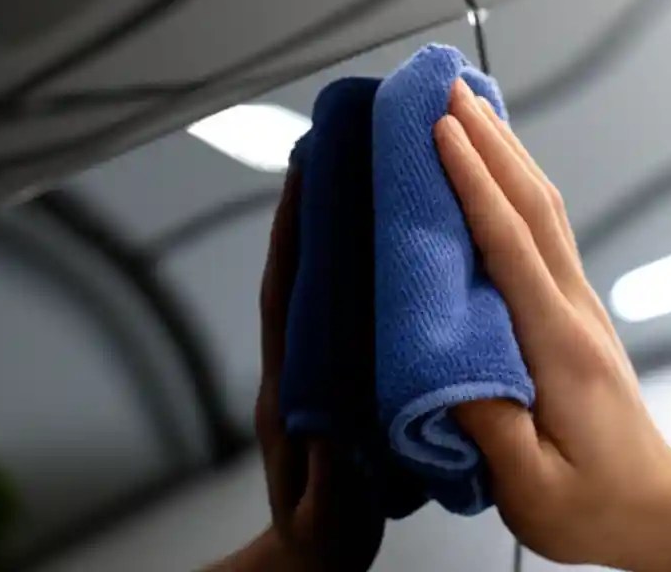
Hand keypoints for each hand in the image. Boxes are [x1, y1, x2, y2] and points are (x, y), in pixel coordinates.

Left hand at [249, 169, 383, 571]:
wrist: (314, 557)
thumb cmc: (323, 537)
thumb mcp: (331, 514)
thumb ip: (330, 476)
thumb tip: (329, 425)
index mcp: (291, 387)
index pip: (286, 293)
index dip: (291, 231)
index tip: (303, 170)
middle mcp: (298, 364)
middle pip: (299, 267)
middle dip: (309, 205)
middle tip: (331, 140)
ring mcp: (313, 365)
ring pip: (318, 280)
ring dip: (331, 224)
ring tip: (357, 167)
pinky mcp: (334, 374)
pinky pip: (341, 304)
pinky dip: (354, 263)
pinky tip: (384, 237)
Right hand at [437, 80, 670, 568]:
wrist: (656, 505)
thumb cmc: (595, 505)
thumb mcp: (534, 490)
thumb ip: (491, 431)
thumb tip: (443, 371)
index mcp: (557, 349)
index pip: (512, 249)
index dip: (475, 185)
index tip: (442, 132)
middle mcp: (573, 312)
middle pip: (532, 206)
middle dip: (489, 140)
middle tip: (448, 86)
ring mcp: (577, 306)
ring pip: (544, 209)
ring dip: (506, 151)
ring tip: (469, 103)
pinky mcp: (572, 311)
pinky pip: (544, 230)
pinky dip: (516, 184)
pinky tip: (496, 166)